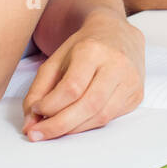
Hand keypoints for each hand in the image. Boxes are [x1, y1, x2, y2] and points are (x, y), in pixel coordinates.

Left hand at [22, 12, 144, 140]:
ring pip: (101, 116)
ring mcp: (131, 80)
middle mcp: (117, 64)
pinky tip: (75, 122)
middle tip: (37, 134)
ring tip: (54, 130)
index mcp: (93, 50)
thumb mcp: (56, 60)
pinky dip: (88, 124)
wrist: (118, 34)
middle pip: (88, 105)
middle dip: (59, 125)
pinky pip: (110, 118)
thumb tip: (29, 124)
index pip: (72, 87)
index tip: (35, 111)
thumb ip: (38, 90)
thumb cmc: (84, 47)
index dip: (50, 105)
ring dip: (73, 129)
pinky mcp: (137, 94)